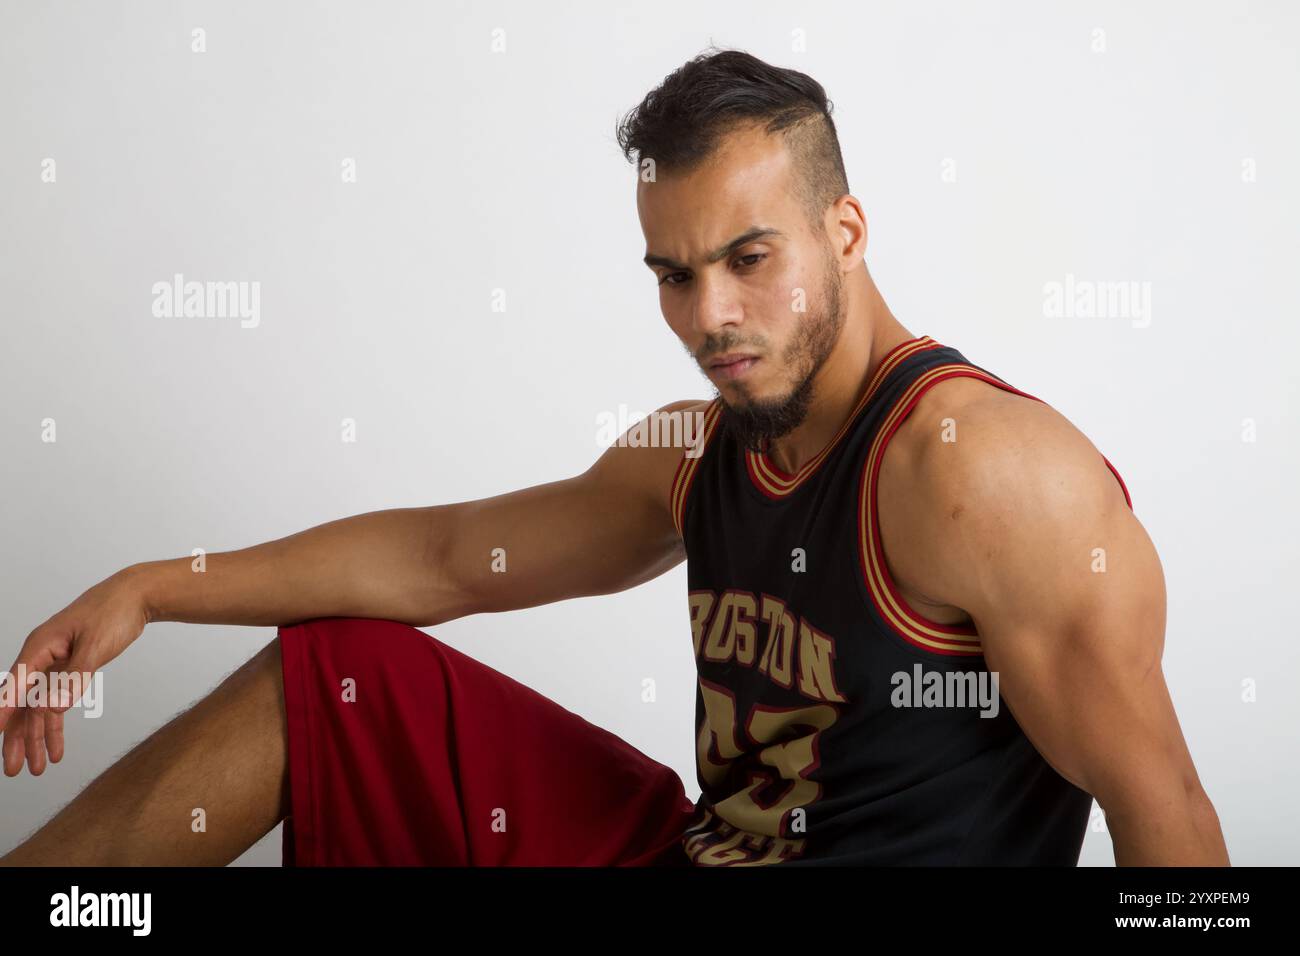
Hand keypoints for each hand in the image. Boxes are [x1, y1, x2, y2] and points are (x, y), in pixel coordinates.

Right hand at [0, 568, 150, 775]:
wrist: (135, 596)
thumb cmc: (113, 612)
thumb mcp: (96, 645)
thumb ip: (77, 677)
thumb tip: (54, 708)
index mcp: (40, 647)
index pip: (15, 683)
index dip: (5, 709)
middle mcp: (41, 658)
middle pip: (21, 703)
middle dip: (16, 737)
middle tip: (13, 769)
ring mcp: (53, 665)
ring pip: (37, 709)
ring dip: (36, 738)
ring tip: (36, 769)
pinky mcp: (68, 670)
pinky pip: (55, 703)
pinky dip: (55, 726)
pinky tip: (56, 749)